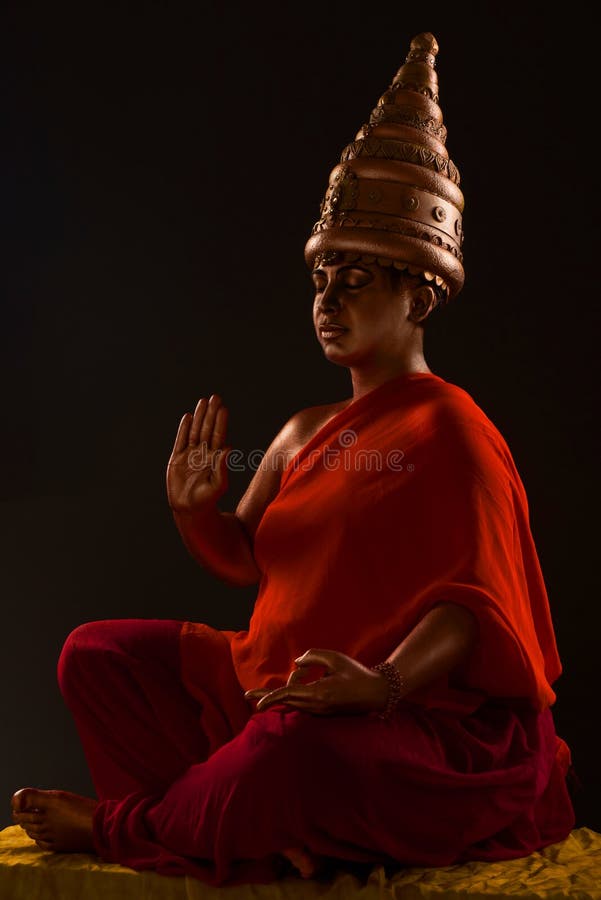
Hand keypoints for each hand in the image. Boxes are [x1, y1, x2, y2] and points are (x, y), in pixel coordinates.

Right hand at [166, 394, 230, 513]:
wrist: (189, 509)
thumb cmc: (207, 500)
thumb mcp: (218, 485)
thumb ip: (222, 467)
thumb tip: (228, 448)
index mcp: (215, 458)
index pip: (218, 436)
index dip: (220, 422)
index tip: (223, 409)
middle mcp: (203, 453)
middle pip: (208, 429)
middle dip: (211, 414)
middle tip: (215, 397)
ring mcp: (190, 454)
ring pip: (195, 431)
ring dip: (199, 417)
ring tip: (202, 402)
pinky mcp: (177, 459)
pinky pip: (180, 440)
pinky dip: (183, 429)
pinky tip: (187, 417)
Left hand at [244, 648, 388, 715]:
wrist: (375, 693)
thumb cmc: (355, 673)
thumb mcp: (334, 658)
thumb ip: (313, 657)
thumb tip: (297, 663)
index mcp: (319, 693)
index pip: (289, 695)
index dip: (271, 697)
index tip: (257, 703)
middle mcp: (317, 706)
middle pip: (286, 701)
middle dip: (269, 696)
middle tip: (248, 696)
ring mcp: (319, 711)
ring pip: (294, 700)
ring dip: (288, 688)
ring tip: (286, 679)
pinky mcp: (322, 712)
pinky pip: (302, 702)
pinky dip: (296, 692)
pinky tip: (297, 683)